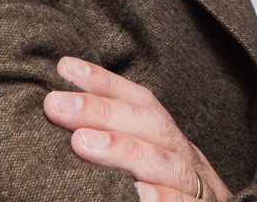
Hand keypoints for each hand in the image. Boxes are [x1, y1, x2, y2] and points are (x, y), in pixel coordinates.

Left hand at [43, 56, 232, 201]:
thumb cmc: (170, 198)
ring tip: (82, 142)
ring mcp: (200, 191)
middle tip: (56, 104)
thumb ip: (120, 147)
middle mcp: (187, 160)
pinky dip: (165, 199)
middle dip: (102, 111)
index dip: (105, 82)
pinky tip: (139, 194)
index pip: (141, 103)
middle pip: (150, 126)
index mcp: (171, 144)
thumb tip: (67, 126)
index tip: (65, 67)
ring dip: (124, 150)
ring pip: (169, 164)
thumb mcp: (150, 171)